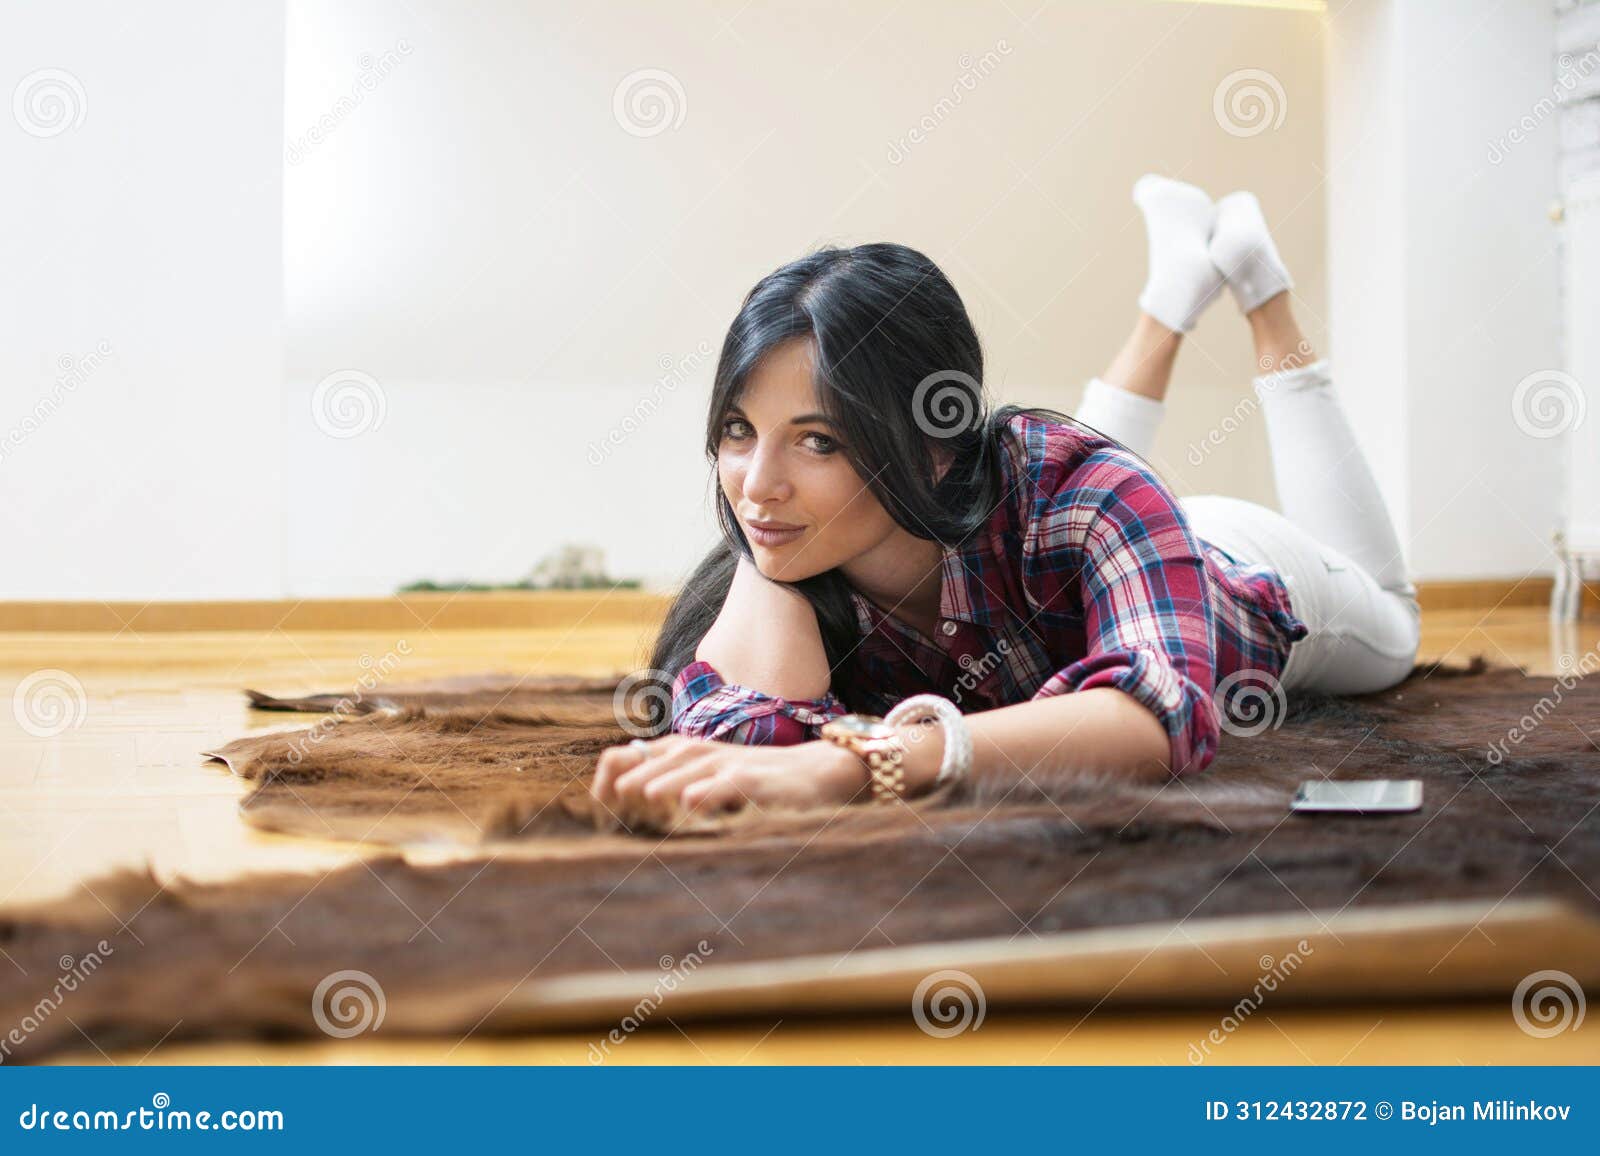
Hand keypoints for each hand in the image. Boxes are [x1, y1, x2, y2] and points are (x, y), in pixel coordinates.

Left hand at [590, 734, 867, 831]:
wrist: (817, 773)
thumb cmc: (760, 779)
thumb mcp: (713, 779)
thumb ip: (678, 781)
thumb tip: (631, 793)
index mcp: (693, 752)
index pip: (648, 752)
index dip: (620, 770)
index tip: (599, 797)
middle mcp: (709, 753)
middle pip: (667, 757)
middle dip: (637, 774)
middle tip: (608, 797)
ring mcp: (734, 764)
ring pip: (696, 767)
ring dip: (668, 778)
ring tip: (642, 793)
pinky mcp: (758, 781)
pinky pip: (732, 784)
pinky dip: (711, 791)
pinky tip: (693, 801)